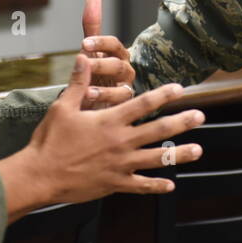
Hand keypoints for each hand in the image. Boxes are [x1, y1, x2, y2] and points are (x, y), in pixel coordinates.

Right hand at [0, 55, 203, 217]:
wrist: (41, 175)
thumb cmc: (50, 140)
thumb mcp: (63, 107)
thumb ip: (78, 82)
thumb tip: (84, 56)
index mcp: (110, 121)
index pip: (143, 104)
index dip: (163, 95)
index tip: (180, 88)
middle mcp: (120, 142)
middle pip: (159, 130)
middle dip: (182, 122)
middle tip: (201, 116)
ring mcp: (120, 165)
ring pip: (157, 159)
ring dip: (180, 154)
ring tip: (198, 150)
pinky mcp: (115, 184)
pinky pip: (141, 186)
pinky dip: (157, 185)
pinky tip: (171, 185)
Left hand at [80, 0, 134, 108]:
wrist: (97, 97)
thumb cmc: (96, 70)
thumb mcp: (91, 49)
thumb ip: (92, 26)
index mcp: (117, 54)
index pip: (114, 44)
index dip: (101, 42)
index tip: (84, 43)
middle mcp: (125, 70)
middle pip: (118, 65)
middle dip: (101, 65)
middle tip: (85, 65)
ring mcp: (126, 88)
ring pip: (122, 87)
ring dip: (104, 89)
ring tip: (87, 91)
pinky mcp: (124, 106)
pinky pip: (119, 105)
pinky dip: (107, 104)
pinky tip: (92, 104)